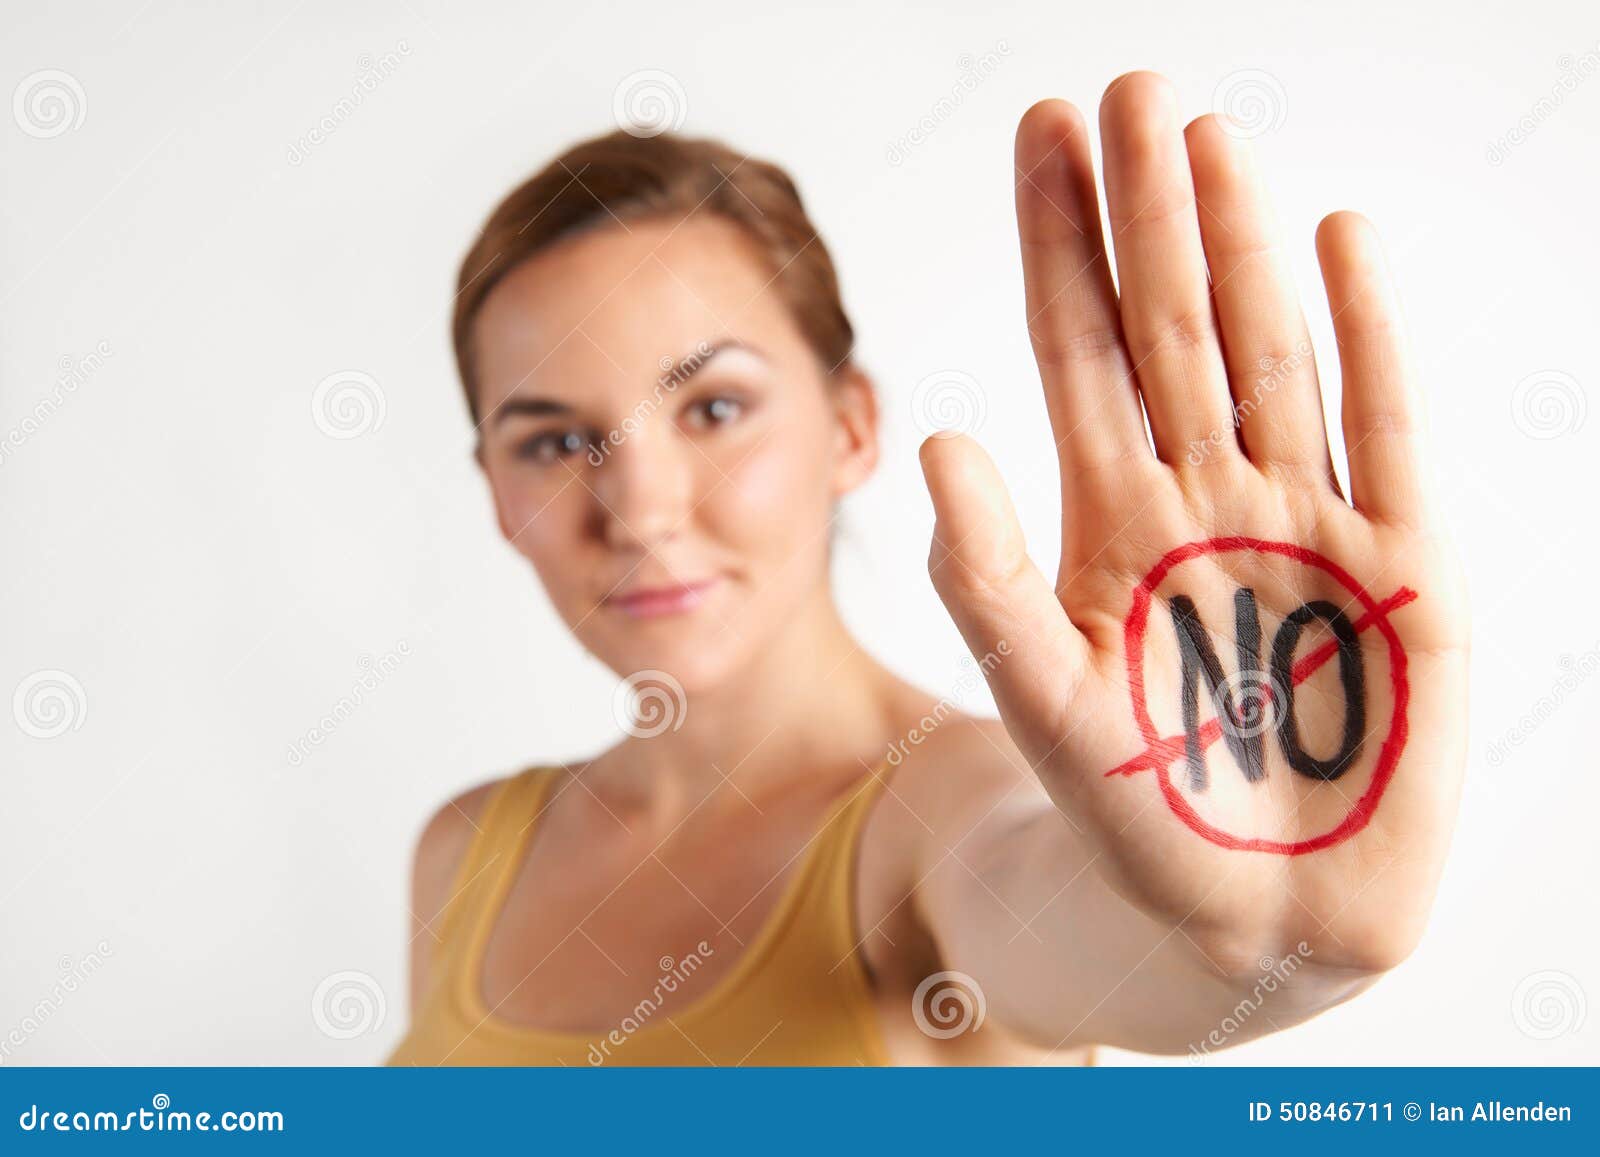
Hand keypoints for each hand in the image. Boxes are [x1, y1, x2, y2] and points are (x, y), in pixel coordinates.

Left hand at [919, 72, 1468, 970]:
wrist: (1253, 919)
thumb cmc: (1137, 815)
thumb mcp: (1039, 699)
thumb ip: (983, 580)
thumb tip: (934, 437)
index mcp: (1110, 520)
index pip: (1078, 350)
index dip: (1061, 245)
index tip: (1043, 132)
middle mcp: (1201, 498)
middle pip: (1172, 327)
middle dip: (1151, 211)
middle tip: (1134, 86)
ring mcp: (1302, 522)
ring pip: (1270, 354)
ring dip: (1244, 245)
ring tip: (1213, 137)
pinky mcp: (1398, 568)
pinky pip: (1381, 432)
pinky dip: (1362, 338)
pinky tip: (1335, 239)